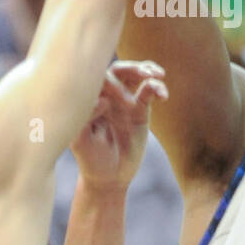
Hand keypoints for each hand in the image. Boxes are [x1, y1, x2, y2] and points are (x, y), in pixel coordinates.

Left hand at [71, 60, 167, 190]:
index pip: (97, 77)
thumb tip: (104, 100)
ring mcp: (124, 100)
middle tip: (144, 74)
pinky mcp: (140, 110)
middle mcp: (107, 95)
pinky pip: (149, 92)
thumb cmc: (89, 157)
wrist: (109, 177)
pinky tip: (163, 96)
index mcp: (89, 97)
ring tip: (156, 75)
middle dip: (132, 68)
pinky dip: (157, 88)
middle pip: (119, 70)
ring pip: (135, 75)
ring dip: (146, 70)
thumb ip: (86, 118)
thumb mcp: (80, 141)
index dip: (107, 80)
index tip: (110, 100)